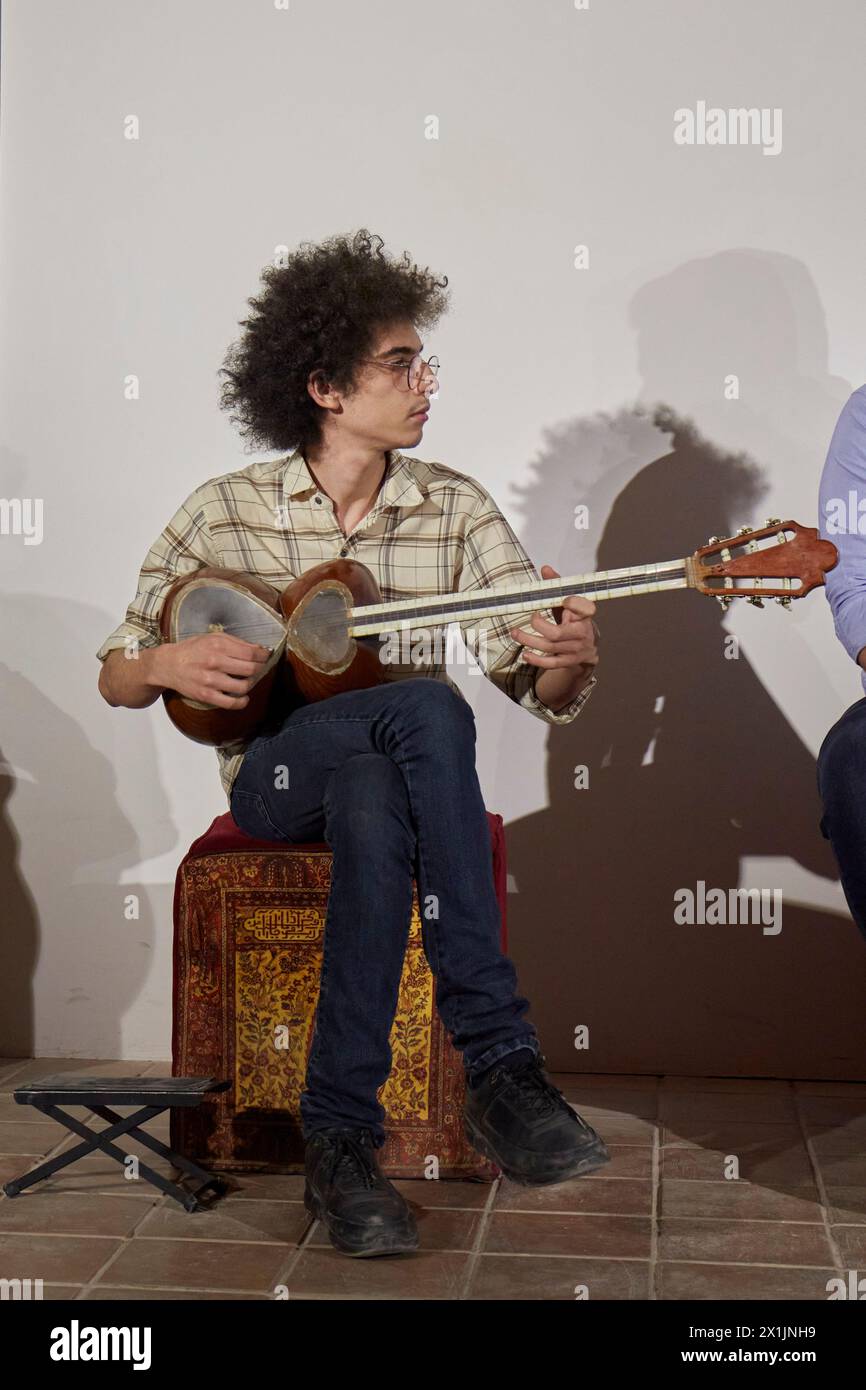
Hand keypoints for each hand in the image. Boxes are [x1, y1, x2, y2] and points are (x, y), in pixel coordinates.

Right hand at [153, 632, 270, 708]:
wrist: (168, 664)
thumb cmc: (192, 649)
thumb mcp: (212, 637)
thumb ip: (235, 642)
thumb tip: (259, 648)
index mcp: (218, 645)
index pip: (251, 653)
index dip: (263, 656)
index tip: (266, 656)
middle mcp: (215, 662)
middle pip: (250, 669)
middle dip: (260, 669)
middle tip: (260, 668)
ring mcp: (210, 680)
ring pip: (243, 686)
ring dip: (251, 684)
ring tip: (248, 681)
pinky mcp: (206, 695)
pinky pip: (230, 703)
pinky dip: (242, 702)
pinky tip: (244, 698)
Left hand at [510, 565, 597, 675]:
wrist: (587, 648)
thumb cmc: (574, 621)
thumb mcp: (568, 605)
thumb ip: (558, 587)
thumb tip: (545, 569)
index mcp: (585, 615)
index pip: (584, 609)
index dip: (574, 604)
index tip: (565, 599)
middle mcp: (582, 633)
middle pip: (557, 633)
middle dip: (539, 626)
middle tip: (531, 618)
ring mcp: (575, 650)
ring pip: (550, 647)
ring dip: (529, 641)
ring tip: (515, 633)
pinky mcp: (568, 662)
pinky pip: (551, 664)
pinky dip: (537, 660)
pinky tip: (525, 654)